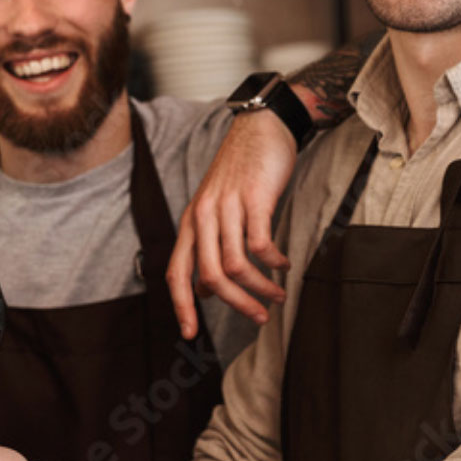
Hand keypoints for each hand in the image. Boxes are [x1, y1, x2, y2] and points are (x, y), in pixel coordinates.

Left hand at [168, 110, 297, 338]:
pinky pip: (259, 244)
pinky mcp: (254, 198)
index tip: (189, 334)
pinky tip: (284, 263)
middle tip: (258, 317)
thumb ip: (207, 245)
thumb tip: (203, 289)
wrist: (261, 126)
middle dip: (235, 304)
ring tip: (278, 294)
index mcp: (191, 222)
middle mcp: (203, 216)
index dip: (181, 307)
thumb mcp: (215, 208)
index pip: (176, 273)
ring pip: (235, 265)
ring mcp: (227, 206)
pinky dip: (273, 261)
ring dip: (259, 288)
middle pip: (209, 276)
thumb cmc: (241, 171)